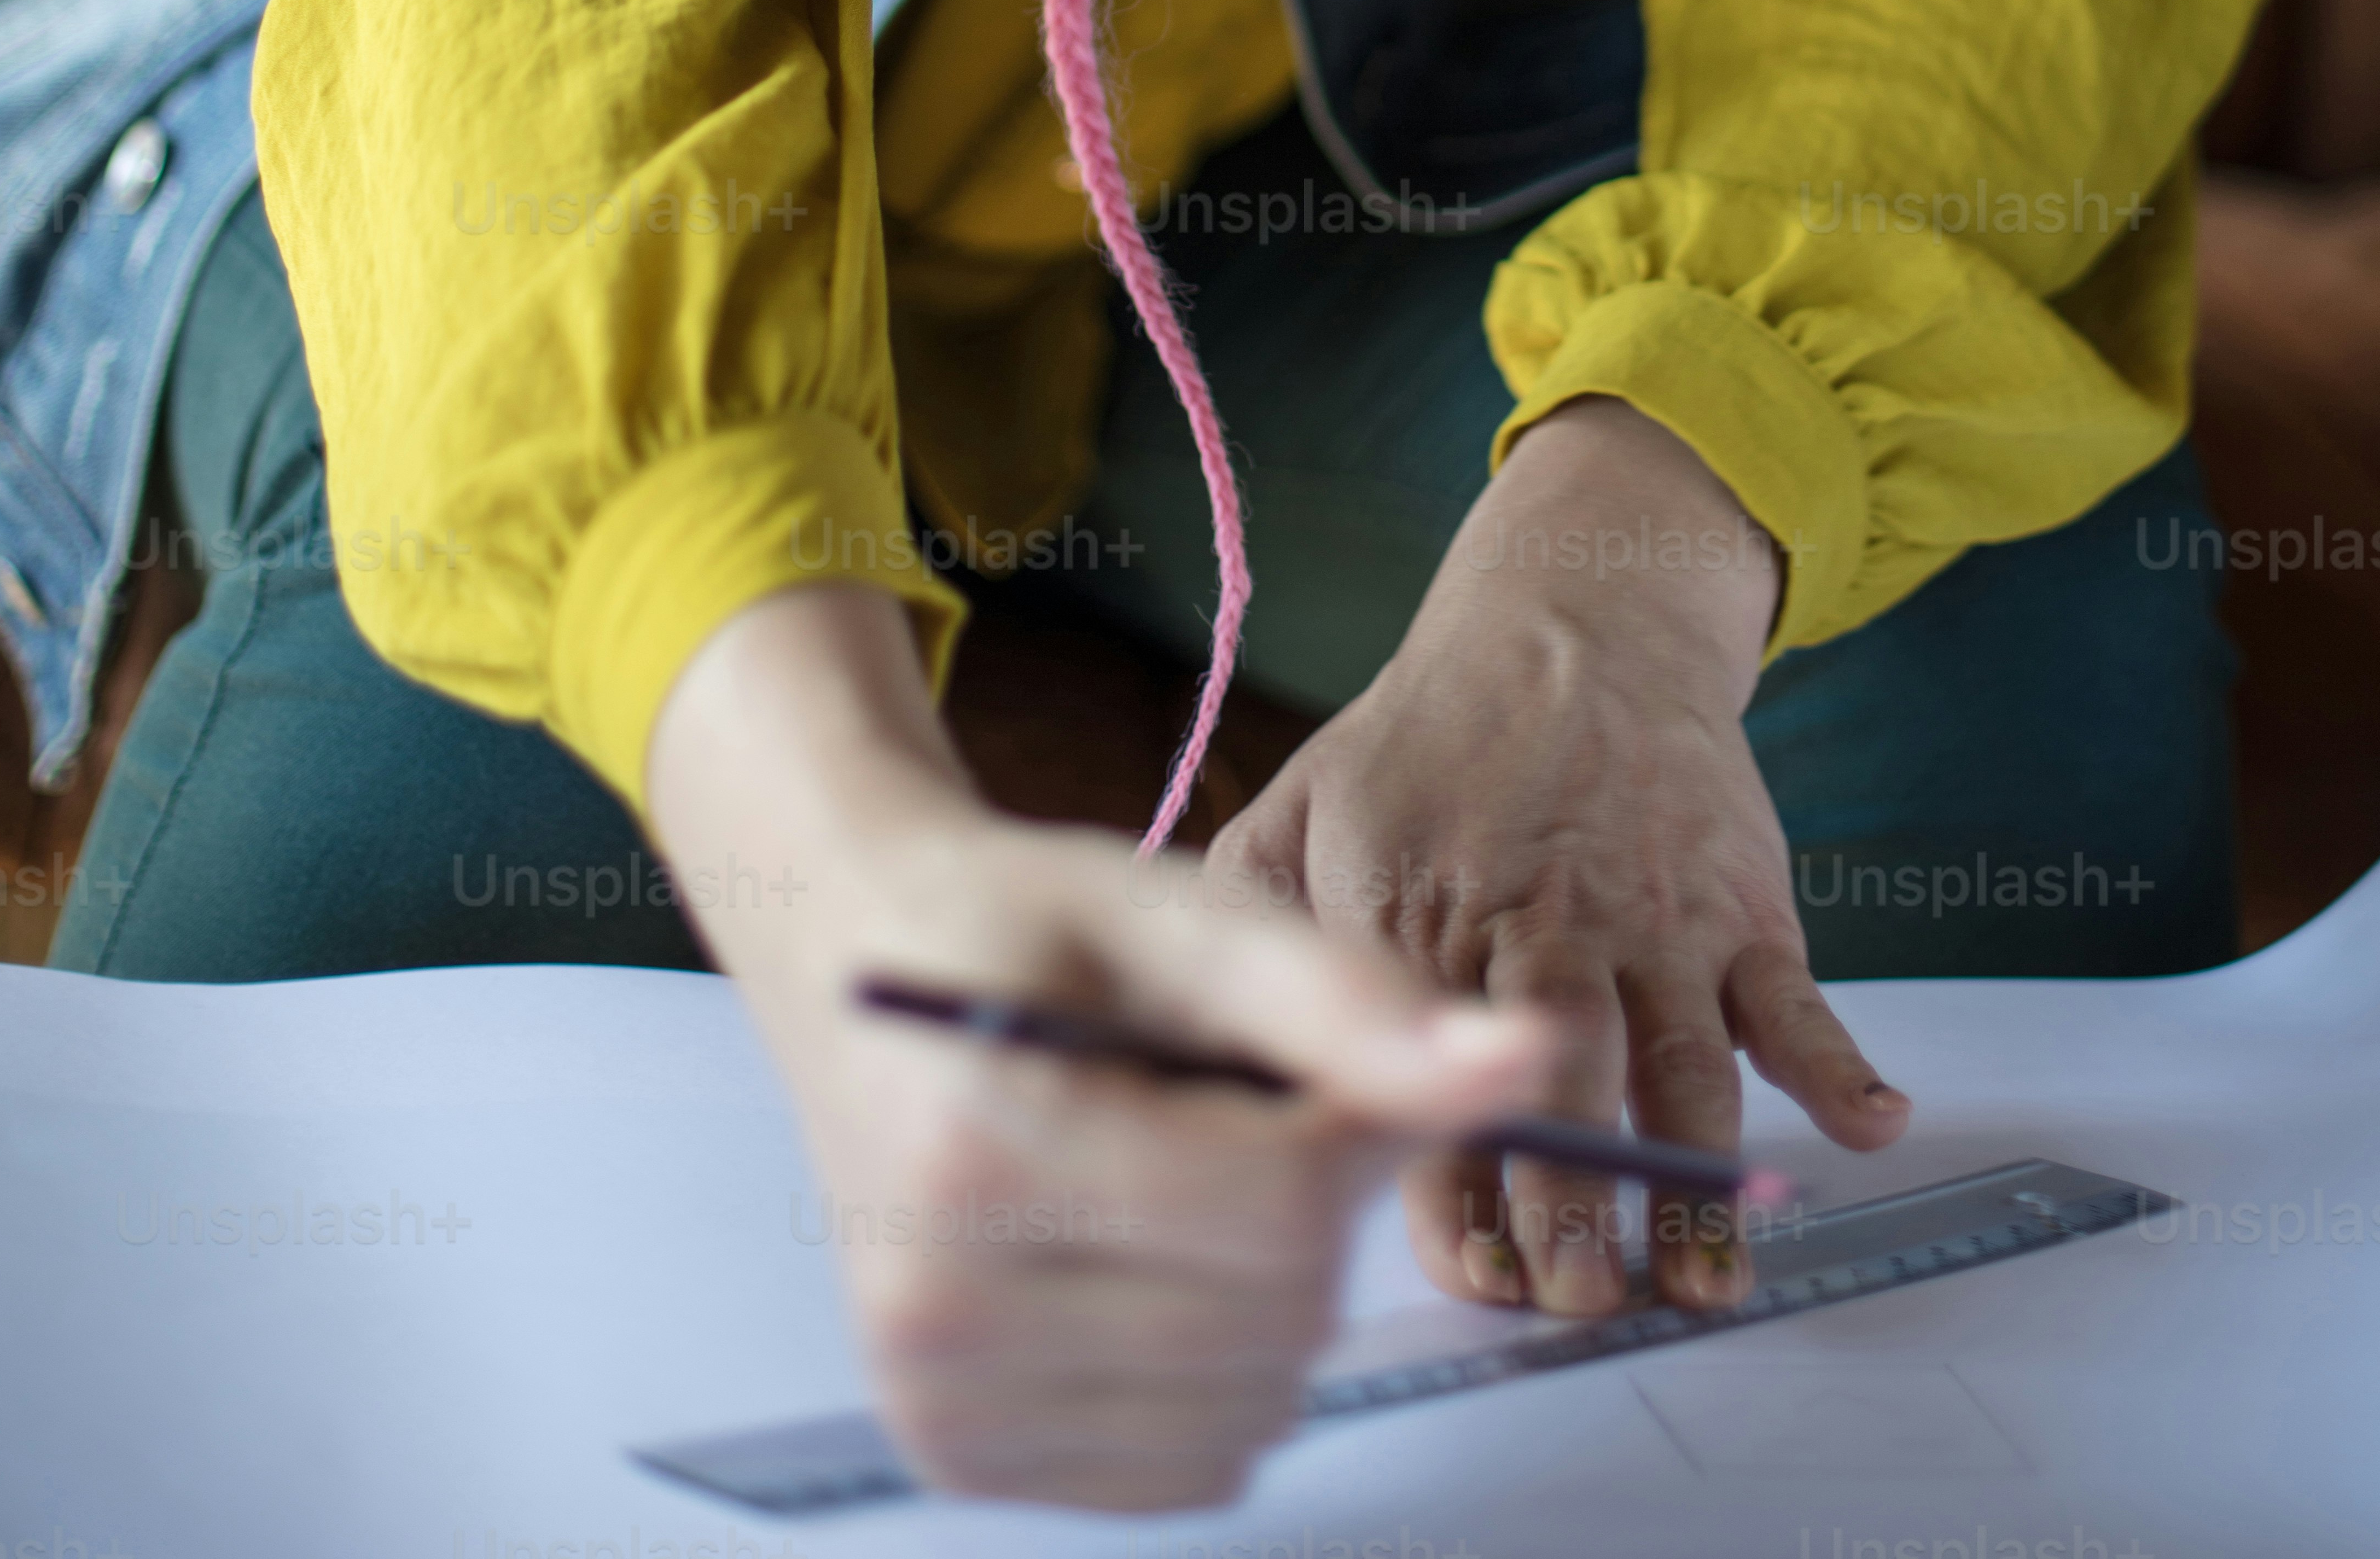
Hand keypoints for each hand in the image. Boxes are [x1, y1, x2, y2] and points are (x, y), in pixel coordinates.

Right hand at [645, 585, 1557, 1516]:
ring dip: (1272, 1299)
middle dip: (1311, 1208)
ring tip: (1182, 1175)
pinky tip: (1150, 1265)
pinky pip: (1193, 1466)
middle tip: (1239, 1109)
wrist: (858, 967)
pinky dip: (1219, 1376)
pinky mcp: (960, 1459)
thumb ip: (1348, 1001)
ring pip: (1254, 1407)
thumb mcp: (1181, 913)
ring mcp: (943, 1401)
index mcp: (982, 1145)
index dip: (1356, 1132)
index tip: (1334, 1065)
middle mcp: (942, 1301)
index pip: (1278, 1214)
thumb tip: (1521, 1062)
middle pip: (1276, 1316)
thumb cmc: (1021, 929)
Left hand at [1198, 398, 1910, 1316]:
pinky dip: (1838, 1062)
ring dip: (1695, 1177)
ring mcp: (1653, 916)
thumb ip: (1241, 929)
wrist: (1578, 611)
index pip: (1425, 1071)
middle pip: (1558, 1073)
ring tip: (1700, 1281)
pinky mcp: (1739, 901)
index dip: (1450, 1182)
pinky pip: (1796, 993)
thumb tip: (1171, 1051)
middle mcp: (1539, 920)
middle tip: (1580, 1301)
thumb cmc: (1430, 735)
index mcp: (1421, 913)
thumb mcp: (1304, 806)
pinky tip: (1867, 1128)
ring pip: (1681, 1065)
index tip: (1469, 1275)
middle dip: (1569, 1197)